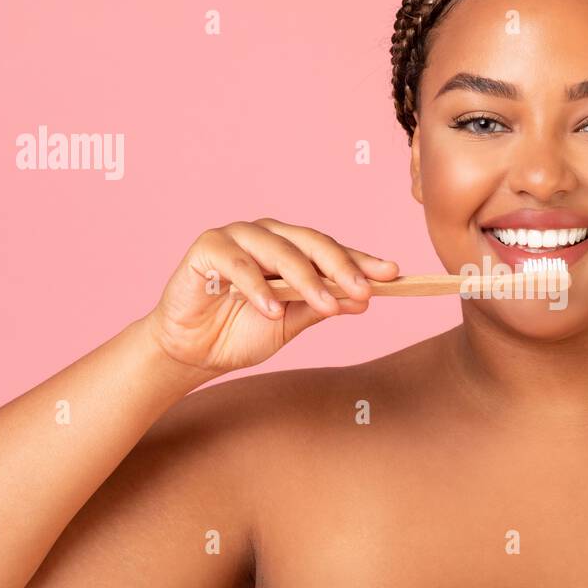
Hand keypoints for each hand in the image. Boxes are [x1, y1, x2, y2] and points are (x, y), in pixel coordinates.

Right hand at [141, 219, 398, 372]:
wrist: (194, 351)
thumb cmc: (241, 332)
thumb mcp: (291, 323)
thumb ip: (321, 307)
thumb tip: (364, 299)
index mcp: (292, 249)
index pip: (332, 250)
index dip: (362, 261)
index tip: (392, 274)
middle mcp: (268, 236)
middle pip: (311, 242)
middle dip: (341, 267)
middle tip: (364, 290)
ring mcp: (237, 238)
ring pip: (279, 250)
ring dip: (306, 279)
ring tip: (327, 306)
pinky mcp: (207, 248)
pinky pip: (238, 264)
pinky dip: (257, 287)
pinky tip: (272, 309)